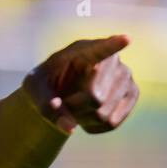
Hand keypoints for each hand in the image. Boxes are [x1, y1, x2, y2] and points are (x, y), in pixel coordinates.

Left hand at [22, 34, 138, 134]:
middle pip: (95, 98)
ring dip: (83, 118)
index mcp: (83, 50)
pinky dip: (95, 127)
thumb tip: (69, 128)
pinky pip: (112, 123)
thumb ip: (45, 105)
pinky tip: (88, 115)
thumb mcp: (34, 90)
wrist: (60, 91)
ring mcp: (125, 76)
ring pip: (103, 114)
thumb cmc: (45, 84)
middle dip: (75, 108)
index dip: (113, 45)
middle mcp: (111, 59)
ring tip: (76, 106)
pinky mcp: (132, 93)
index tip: (126, 39)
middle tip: (65, 101)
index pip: (100, 49)